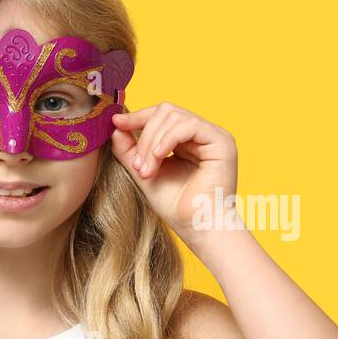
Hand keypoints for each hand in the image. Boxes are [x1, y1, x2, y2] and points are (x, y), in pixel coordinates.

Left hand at [109, 102, 237, 247]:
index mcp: (188, 139)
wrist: (197, 227)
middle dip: (145, 135)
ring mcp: (214, 135)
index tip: (116, 123)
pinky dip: (168, 138)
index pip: (162, 115)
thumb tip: (116, 125)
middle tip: (137, 167)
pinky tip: (159, 157)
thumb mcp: (144, 173)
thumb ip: (130, 150)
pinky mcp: (222, 141)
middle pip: (166, 111)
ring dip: (153, 143)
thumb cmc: (176, 206)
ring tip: (147, 171)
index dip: (138, 116)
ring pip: (175, 117)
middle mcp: (202, 134)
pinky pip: (189, 125)